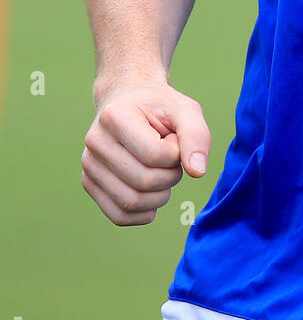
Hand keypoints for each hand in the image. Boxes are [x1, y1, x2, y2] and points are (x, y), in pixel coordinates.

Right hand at [82, 80, 210, 225]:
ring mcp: (89, 165)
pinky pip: (120, 216)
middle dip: (171, 176)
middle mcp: (95, 141)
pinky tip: (154, 192)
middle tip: (172, 159)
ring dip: (161, 195)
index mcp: (115, 116)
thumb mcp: (185, 110)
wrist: (131, 103)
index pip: (154, 155)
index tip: (175, 140)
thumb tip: (198, 172)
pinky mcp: (90, 184)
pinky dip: (145, 212)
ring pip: (131, 203)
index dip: (176, 155)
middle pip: (143, 182)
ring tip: (162, 172)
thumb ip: (196, 135)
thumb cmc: (160, 108)